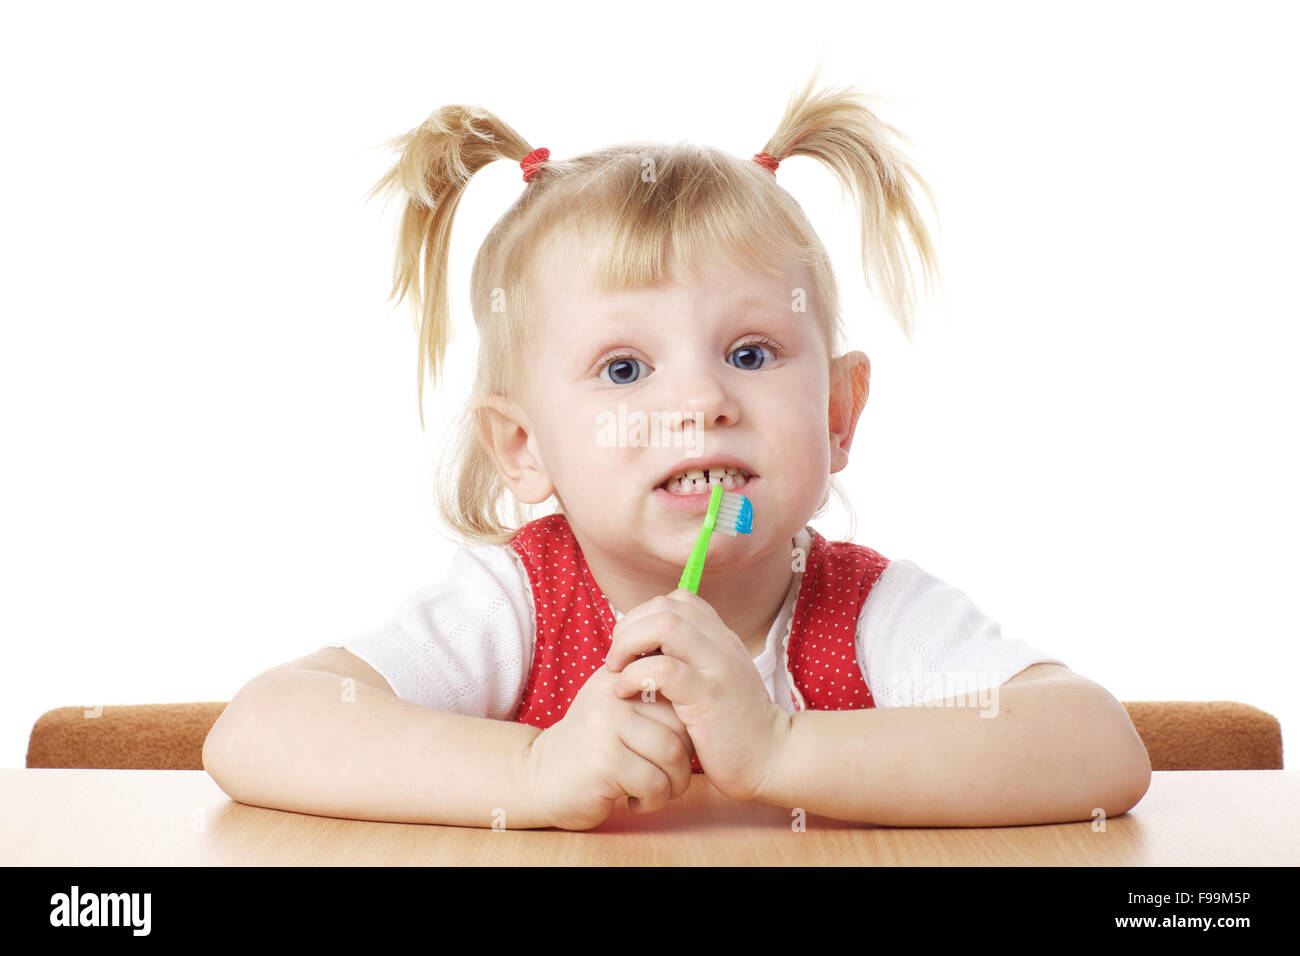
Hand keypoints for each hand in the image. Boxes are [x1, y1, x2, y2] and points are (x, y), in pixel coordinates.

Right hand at [523, 662, 695, 830]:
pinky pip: (654, 782)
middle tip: (670, 777)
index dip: (687, 729)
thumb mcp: (614, 707)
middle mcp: (613, 693)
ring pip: (672, 756)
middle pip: (681, 726)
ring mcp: (607, 725)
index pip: (678, 695)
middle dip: (685, 760)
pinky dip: (653, 801)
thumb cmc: (590, 746)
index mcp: (620, 676)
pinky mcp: (604, 761)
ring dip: (673, 785)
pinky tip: (636, 803)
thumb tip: (697, 690)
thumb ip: (647, 694)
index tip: (673, 748)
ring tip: (657, 791)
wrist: (539, 777)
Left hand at [605, 588, 788, 801]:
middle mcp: (720, 644)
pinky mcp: (708, 697)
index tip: (632, 646)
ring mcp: (716, 667)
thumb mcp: (716, 681)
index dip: (645, 616)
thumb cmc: (735, 725)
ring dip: (629, 643)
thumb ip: (691, 660)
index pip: (678, 600)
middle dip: (629, 627)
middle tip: (617, 659)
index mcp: (720, 638)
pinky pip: (663, 670)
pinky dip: (634, 675)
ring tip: (617, 671)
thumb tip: (646, 650)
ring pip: (664, 625)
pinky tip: (625, 692)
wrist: (773, 757)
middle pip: (665, 607)